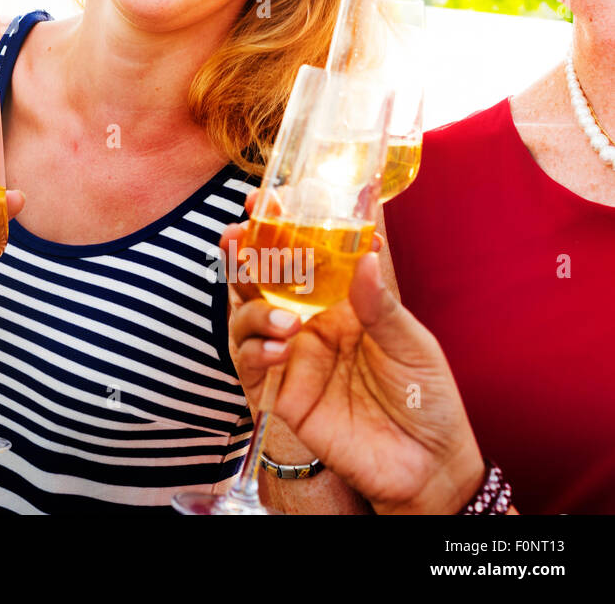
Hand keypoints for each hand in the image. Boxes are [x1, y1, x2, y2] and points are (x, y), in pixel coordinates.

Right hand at [223, 223, 486, 514]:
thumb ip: (383, 305)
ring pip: (245, 315)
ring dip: (251, 305)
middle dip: (243, 251)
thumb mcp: (413, 345)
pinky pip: (249, 363)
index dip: (283, 225)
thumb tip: (367, 256)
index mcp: (341, 300)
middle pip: (261, 277)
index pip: (304, 254)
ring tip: (284, 318)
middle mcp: (309, 321)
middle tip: (238, 233)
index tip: (270, 197)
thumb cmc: (427, 399)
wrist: (427, 467)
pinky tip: (280, 349)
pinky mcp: (280, 392)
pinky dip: (255, 350)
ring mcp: (291, 355)